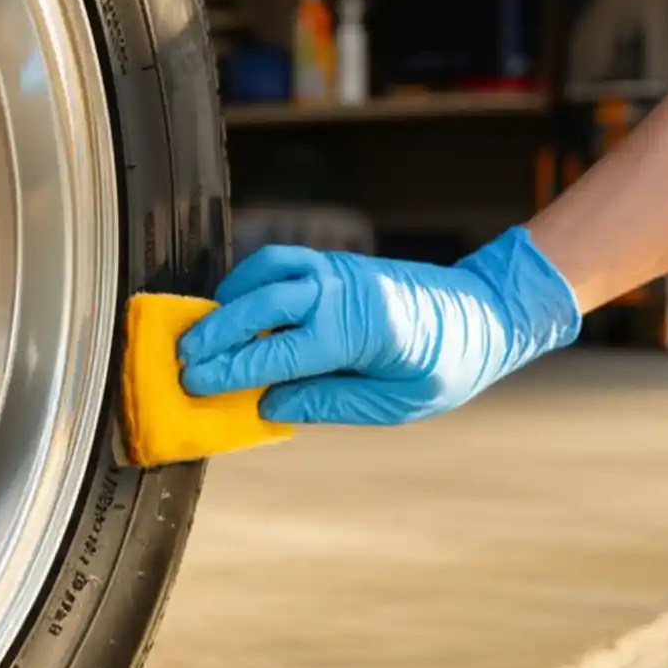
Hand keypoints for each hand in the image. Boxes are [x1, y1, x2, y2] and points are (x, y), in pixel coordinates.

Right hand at [178, 227, 581, 424]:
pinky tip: (232, 311)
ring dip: (226, 302)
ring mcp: (336, 269)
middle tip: (181, 360)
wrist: (485, 311)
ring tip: (200, 335)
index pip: (278, 350)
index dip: (232, 369)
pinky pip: (277, 264)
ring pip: (264, 272)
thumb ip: (326, 403)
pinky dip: (246, 284)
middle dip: (216, 332)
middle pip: (260, 302)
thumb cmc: (446, 364)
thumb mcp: (393, 403)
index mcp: (359, 330)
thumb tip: (266, 403)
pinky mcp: (333, 263)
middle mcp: (342, 289)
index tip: (195, 385)